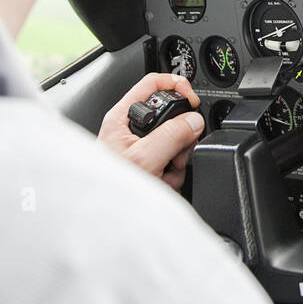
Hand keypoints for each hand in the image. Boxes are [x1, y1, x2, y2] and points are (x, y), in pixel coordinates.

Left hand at [98, 73, 203, 191]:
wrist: (108, 220)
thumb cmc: (111, 188)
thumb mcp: (145, 158)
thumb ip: (171, 135)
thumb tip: (193, 121)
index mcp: (123, 117)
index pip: (153, 83)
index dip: (177, 86)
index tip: (193, 100)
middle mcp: (132, 130)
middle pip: (171, 116)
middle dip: (181, 136)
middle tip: (177, 151)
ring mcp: (142, 149)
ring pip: (175, 142)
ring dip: (178, 160)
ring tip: (165, 173)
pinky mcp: (151, 166)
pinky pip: (173, 162)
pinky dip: (173, 174)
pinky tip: (162, 183)